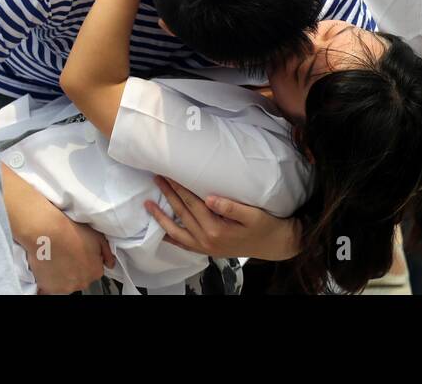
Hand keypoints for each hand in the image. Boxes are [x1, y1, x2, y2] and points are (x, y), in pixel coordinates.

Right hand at [22, 204, 114, 294]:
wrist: (49, 233)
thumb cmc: (72, 233)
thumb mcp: (98, 238)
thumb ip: (107, 253)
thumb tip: (110, 263)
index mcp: (95, 272)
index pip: (95, 270)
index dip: (88, 260)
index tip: (81, 253)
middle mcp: (82, 283)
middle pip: (82, 278)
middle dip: (77, 269)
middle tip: (69, 255)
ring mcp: (66, 287)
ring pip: (67, 283)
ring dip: (64, 275)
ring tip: (59, 259)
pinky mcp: (49, 289)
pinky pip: (52, 287)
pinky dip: (51, 279)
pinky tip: (51, 266)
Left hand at [146, 176, 302, 260]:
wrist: (273, 244)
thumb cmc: (265, 227)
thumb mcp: (253, 215)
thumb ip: (231, 207)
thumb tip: (209, 198)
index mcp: (216, 229)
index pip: (192, 203)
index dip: (180, 187)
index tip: (170, 173)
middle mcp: (206, 239)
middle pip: (182, 213)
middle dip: (168, 194)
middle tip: (157, 178)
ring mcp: (204, 246)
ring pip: (176, 231)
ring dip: (161, 216)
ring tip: (148, 204)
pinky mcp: (206, 249)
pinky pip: (183, 244)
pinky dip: (170, 238)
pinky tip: (161, 231)